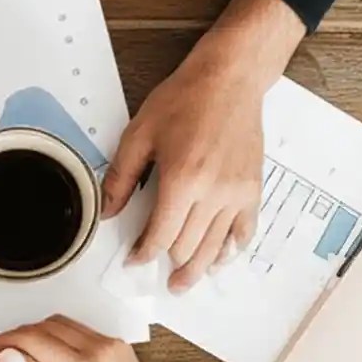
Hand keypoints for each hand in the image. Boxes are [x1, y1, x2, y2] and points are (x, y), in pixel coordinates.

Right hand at [0, 316, 189, 361]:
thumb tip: (10, 359)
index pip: (30, 339)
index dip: (1, 344)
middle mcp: (101, 349)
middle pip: (43, 326)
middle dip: (15, 337)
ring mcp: (112, 345)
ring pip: (60, 323)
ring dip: (35, 333)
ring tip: (20, 358)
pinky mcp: (118, 347)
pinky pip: (79, 329)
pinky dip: (57, 336)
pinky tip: (48, 355)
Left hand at [102, 0, 305, 292]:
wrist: (231, 79)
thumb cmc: (186, 99)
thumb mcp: (140, 133)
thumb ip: (121, 177)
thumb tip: (108, 213)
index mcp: (182, 180)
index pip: (160, 236)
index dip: (144, 254)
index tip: (135, 259)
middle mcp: (212, 193)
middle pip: (188, 247)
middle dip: (169, 264)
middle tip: (157, 271)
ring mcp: (237, 194)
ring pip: (215, 248)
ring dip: (197, 269)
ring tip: (183, 282)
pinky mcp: (253, 190)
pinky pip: (243, 233)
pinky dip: (230, 251)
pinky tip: (218, 259)